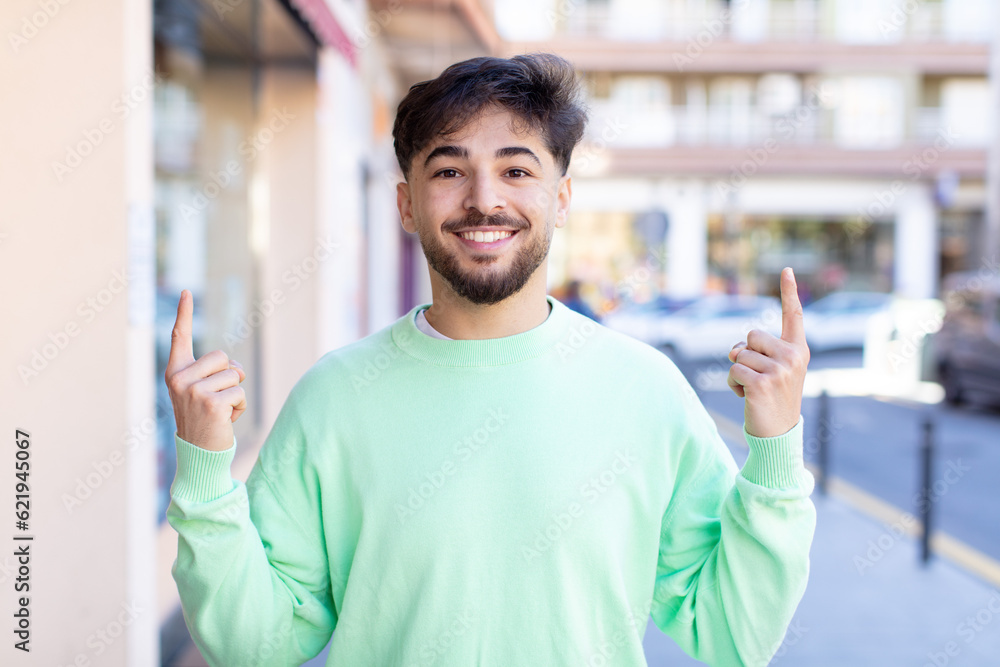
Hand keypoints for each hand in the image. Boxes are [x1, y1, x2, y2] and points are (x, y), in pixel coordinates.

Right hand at [164, 289, 246, 450]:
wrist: (199, 453)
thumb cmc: (204, 419)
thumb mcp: (202, 392)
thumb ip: (214, 373)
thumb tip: (237, 369)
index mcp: (175, 372)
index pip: (180, 337)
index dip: (184, 313)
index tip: (187, 291)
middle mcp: (180, 379)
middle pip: (222, 358)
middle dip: (229, 377)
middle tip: (217, 399)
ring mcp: (194, 391)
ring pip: (235, 376)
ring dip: (235, 394)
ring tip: (220, 411)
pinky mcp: (211, 403)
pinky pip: (240, 393)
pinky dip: (240, 407)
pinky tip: (226, 420)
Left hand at [726, 267, 809, 437]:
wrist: (779, 433)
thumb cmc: (772, 398)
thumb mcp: (773, 371)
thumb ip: (758, 352)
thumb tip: (733, 350)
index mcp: (799, 350)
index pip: (794, 316)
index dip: (789, 292)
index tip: (786, 269)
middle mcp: (793, 356)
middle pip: (751, 335)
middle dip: (746, 354)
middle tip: (758, 376)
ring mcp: (779, 370)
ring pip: (738, 354)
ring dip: (737, 372)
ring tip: (753, 389)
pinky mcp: (762, 383)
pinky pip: (733, 371)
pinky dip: (733, 384)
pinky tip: (747, 397)